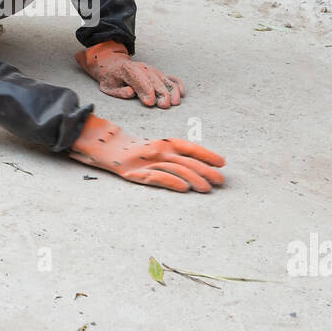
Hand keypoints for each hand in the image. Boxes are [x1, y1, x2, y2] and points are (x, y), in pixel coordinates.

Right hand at [68, 114, 225, 192]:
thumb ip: (177, 155)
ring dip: (193, 179)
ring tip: (206, 188)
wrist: (109, 148)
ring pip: (175, 170)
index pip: (190, 147)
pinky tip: (184, 188)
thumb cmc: (140, 150)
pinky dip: (172, 182)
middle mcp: (159, 150)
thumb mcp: (160, 148)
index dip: (207, 154)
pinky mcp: (137, 174)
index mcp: (166, 142)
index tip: (222, 163)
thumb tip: (202, 166)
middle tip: (220, 180)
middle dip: (205, 171)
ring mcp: (148, 162)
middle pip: (187, 161)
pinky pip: (157, 178)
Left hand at [74, 41, 184, 108]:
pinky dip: (177, 84)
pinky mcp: (158, 74)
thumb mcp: (108, 86)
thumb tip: (130, 92)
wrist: (114, 65)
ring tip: (174, 103)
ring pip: (165, 80)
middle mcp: (143, 68)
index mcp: (128, 70)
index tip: (150, 103)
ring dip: (171, 91)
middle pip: (155, 81)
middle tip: (163, 106)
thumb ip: (119, 91)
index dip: (146, 91)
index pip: (139, 80)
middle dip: (161, 93)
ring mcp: (153, 71)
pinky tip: (181, 93)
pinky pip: (171, 78)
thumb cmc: (111, 78)